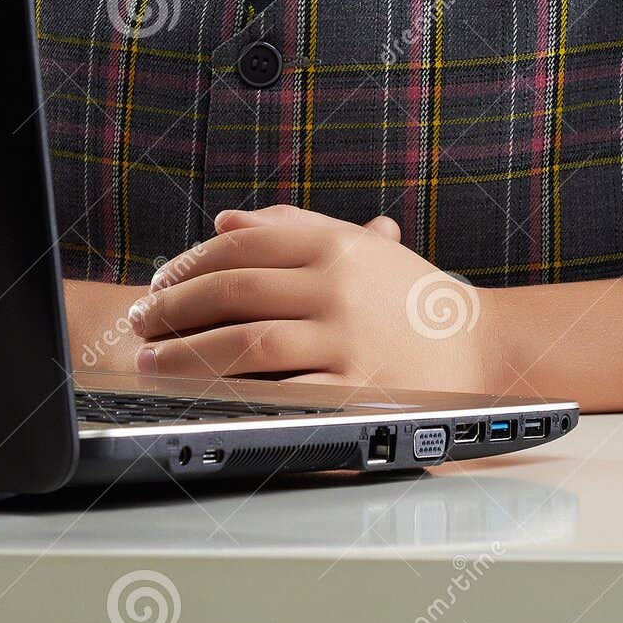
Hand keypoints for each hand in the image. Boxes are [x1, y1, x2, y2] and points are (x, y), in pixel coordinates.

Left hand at [129, 204, 493, 391]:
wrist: (482, 351)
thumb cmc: (411, 300)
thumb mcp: (357, 249)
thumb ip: (290, 228)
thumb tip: (222, 221)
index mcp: (336, 246)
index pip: (241, 246)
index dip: (188, 264)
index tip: (158, 284)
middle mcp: (339, 288)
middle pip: (233, 291)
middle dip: (175, 308)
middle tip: (141, 323)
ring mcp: (348, 341)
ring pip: (247, 343)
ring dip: (189, 355)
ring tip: (153, 362)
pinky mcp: (356, 393)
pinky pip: (282, 396)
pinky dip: (235, 398)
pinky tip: (203, 401)